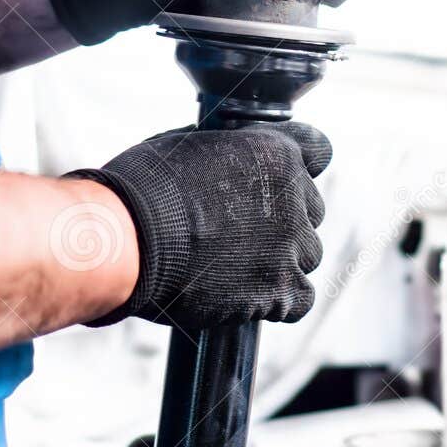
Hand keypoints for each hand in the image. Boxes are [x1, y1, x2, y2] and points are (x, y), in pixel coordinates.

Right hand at [68, 121, 332, 328]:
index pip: (318, 150)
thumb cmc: (144, 187)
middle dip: (282, 221)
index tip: (278, 181)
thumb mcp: (188, 145)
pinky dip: (279, 301)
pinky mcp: (280, 290)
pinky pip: (301, 299)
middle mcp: (293, 196)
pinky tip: (247, 296)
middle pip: (310, 211)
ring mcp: (290, 245)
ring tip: (234, 268)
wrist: (128, 238)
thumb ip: (226, 154)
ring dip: (280, 261)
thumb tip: (225, 163)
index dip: (296, 168)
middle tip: (239, 233)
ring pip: (307, 256)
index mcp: (274, 152)